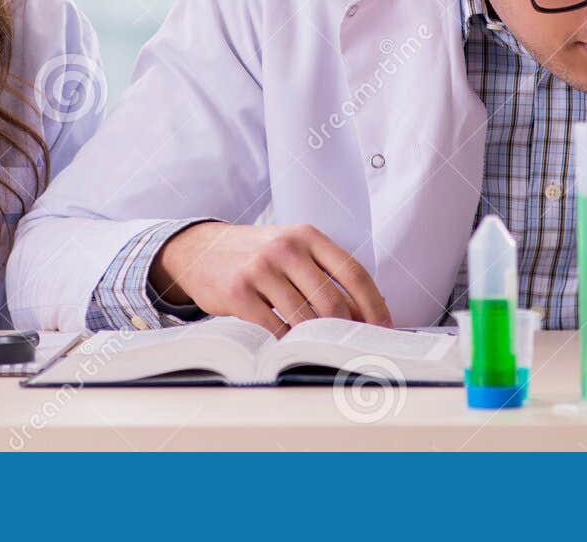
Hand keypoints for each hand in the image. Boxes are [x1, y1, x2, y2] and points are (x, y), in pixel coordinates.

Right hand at [149, 222, 393, 336]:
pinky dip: (287, 343)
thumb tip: (363, 313)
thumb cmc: (257, 255)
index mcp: (307, 236)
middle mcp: (286, 248)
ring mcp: (260, 269)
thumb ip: (324, 272)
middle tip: (354, 347)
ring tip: (323, 350)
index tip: (384, 328)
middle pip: (332, 300)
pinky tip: (291, 347)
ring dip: (317, 340)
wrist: (201, 250)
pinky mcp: (239, 292)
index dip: (374, 304)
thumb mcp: (292, 249)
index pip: (353, 272)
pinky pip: (274, 328)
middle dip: (347, 330)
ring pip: (304, 318)